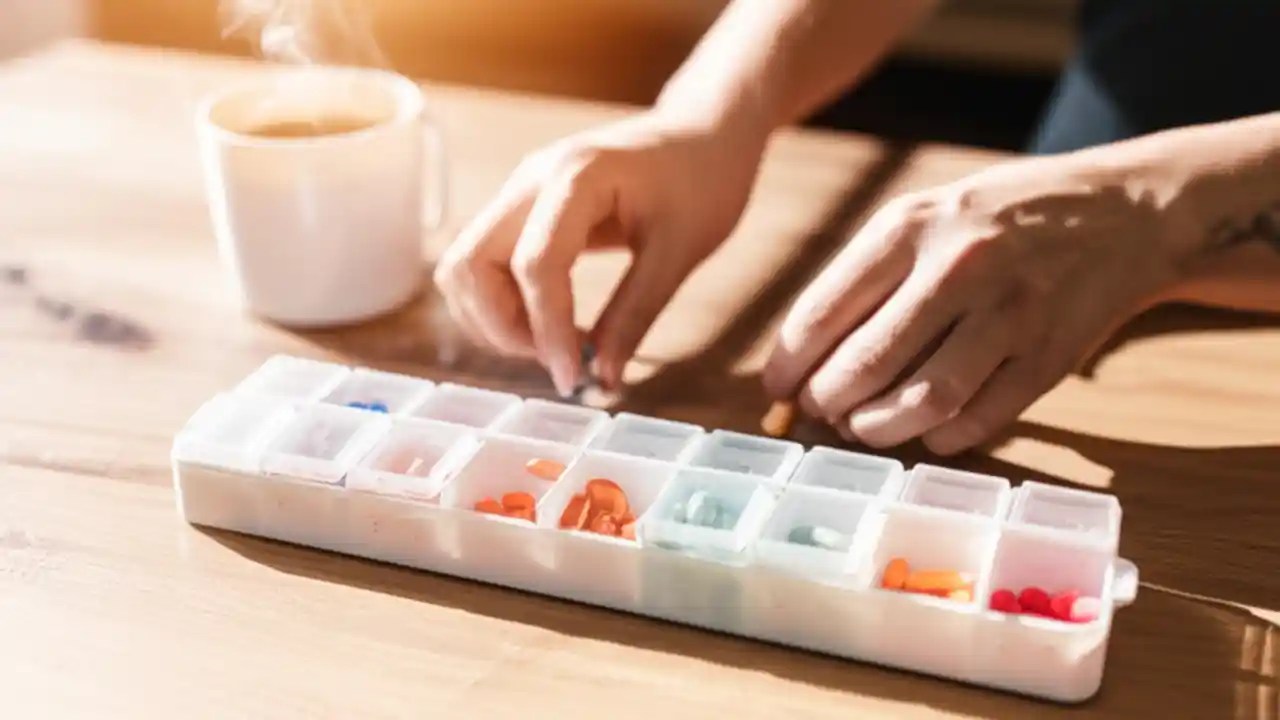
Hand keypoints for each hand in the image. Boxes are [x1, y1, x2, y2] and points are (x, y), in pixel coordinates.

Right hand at [434, 111, 765, 395]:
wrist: (703, 132)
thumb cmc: (703, 181)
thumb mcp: (680, 252)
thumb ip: (635, 315)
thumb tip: (603, 381)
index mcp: (577, 177)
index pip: (535, 264)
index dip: (547, 330)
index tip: (574, 378)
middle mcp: (531, 179)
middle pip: (471, 263)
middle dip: (502, 326)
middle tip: (556, 359)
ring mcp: (519, 190)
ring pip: (465, 266)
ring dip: (494, 318)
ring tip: (553, 344)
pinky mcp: (521, 207)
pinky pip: (484, 262)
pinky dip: (501, 303)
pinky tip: (549, 323)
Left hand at [763, 154, 1188, 454]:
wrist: (1126, 213)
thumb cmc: (1000, 220)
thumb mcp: (927, 216)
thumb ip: (866, 278)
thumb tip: (803, 360)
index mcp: (911, 226)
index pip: (822, 312)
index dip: (789, 365)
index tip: (779, 388)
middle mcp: (958, 266)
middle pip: (864, 365)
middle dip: (828, 403)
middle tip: (822, 412)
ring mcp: (1009, 314)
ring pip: (920, 402)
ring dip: (878, 429)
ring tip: (865, 427)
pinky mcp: (1048, 359)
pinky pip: (978, 421)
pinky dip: (941, 438)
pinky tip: (927, 430)